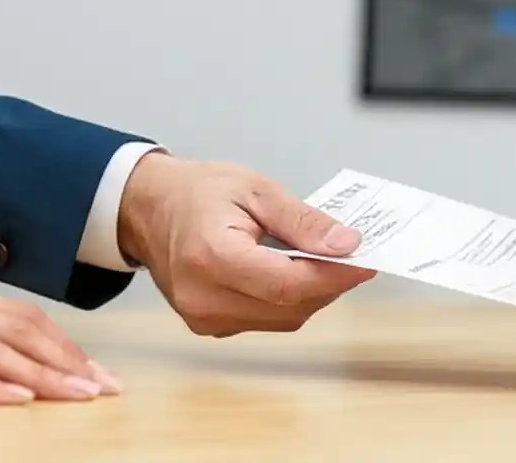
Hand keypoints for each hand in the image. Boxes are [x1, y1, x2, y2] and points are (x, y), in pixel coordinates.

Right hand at [119, 154, 375, 336]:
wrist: (150, 210)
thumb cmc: (198, 192)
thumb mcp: (255, 189)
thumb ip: (302, 221)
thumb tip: (346, 245)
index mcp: (212, 256)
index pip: (288, 284)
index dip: (334, 276)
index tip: (365, 259)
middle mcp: (203, 297)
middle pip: (290, 306)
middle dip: (329, 282)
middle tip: (354, 255)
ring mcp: (203, 318)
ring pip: (283, 318)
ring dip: (312, 293)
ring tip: (326, 260)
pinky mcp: (209, 326)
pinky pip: (266, 320)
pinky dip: (289, 300)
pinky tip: (296, 273)